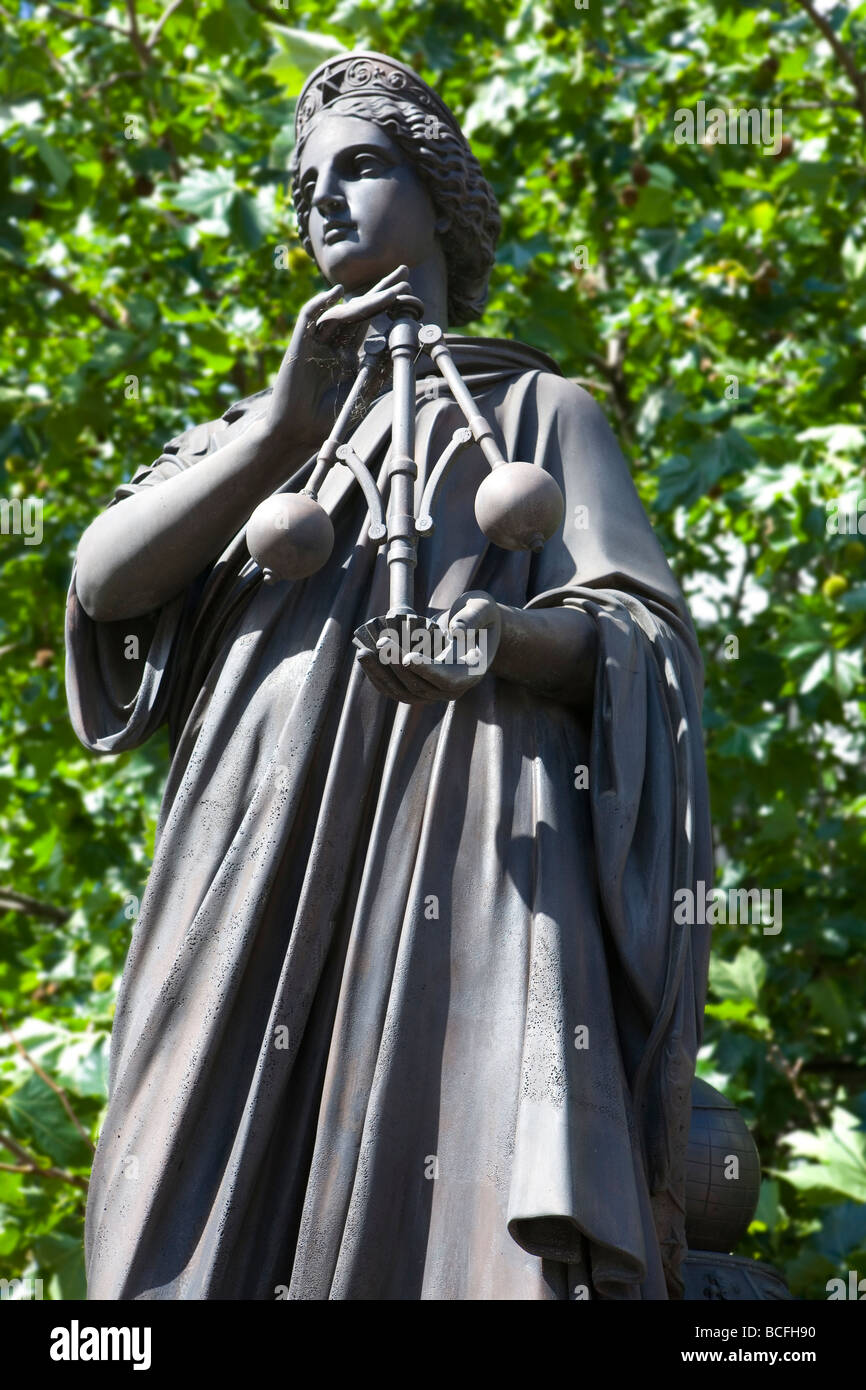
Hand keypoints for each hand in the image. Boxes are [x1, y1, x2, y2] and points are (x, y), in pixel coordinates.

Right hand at [265, 266, 413, 450]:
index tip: (408, 290)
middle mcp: (335, 344)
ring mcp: (317, 343)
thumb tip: (405, 349)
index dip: (387, 304)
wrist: (299, 432)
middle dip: (381, 290)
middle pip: (359, 310)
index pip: (371, 322)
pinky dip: (320, 304)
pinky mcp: (300, 345)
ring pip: (341, 313)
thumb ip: (380, 371)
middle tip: (404, 272)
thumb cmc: (329, 419)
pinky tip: (336, 293)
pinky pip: (308, 318)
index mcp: (350, 354)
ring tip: (388, 292)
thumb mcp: (363, 392)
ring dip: (364, 300)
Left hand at [357, 592, 502, 704]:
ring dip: (381, 674)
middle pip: (420, 686)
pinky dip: (378, 675)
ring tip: (364, 653)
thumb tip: (456, 628)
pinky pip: (394, 687)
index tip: (408, 657)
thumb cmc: (480, 616)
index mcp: (469, 673)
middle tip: (383, 642)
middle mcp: (450, 689)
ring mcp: (432, 692)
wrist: (474, 631)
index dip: (427, 670)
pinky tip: (365, 657)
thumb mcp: (482, 609)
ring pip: (402, 691)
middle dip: (398, 665)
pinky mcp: (416, 687)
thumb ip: (473, 617)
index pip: (446, 679)